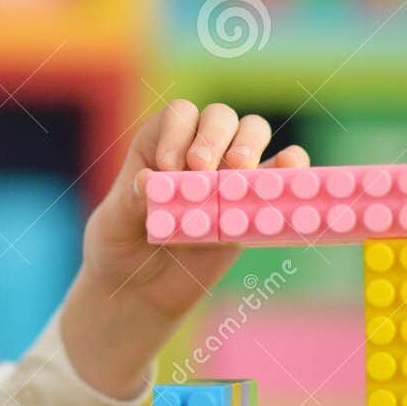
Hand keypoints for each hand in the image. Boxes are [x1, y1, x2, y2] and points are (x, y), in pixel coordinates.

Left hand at [81, 99, 309, 320]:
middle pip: (220, 117)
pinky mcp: (253, 202)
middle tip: (201, 168)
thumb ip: (131, 201)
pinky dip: (291, 167)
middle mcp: (198, 149)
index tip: (168, 167)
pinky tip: (288, 171)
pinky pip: (281, 173)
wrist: (142, 290)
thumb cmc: (121, 246)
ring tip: (240, 170)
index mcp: (159, 142)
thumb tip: (148, 180)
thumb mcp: (115, 223)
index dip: (178, 133)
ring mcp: (229, 174)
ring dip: (250, 144)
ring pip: (252, 134)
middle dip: (214, 136)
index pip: (179, 116)